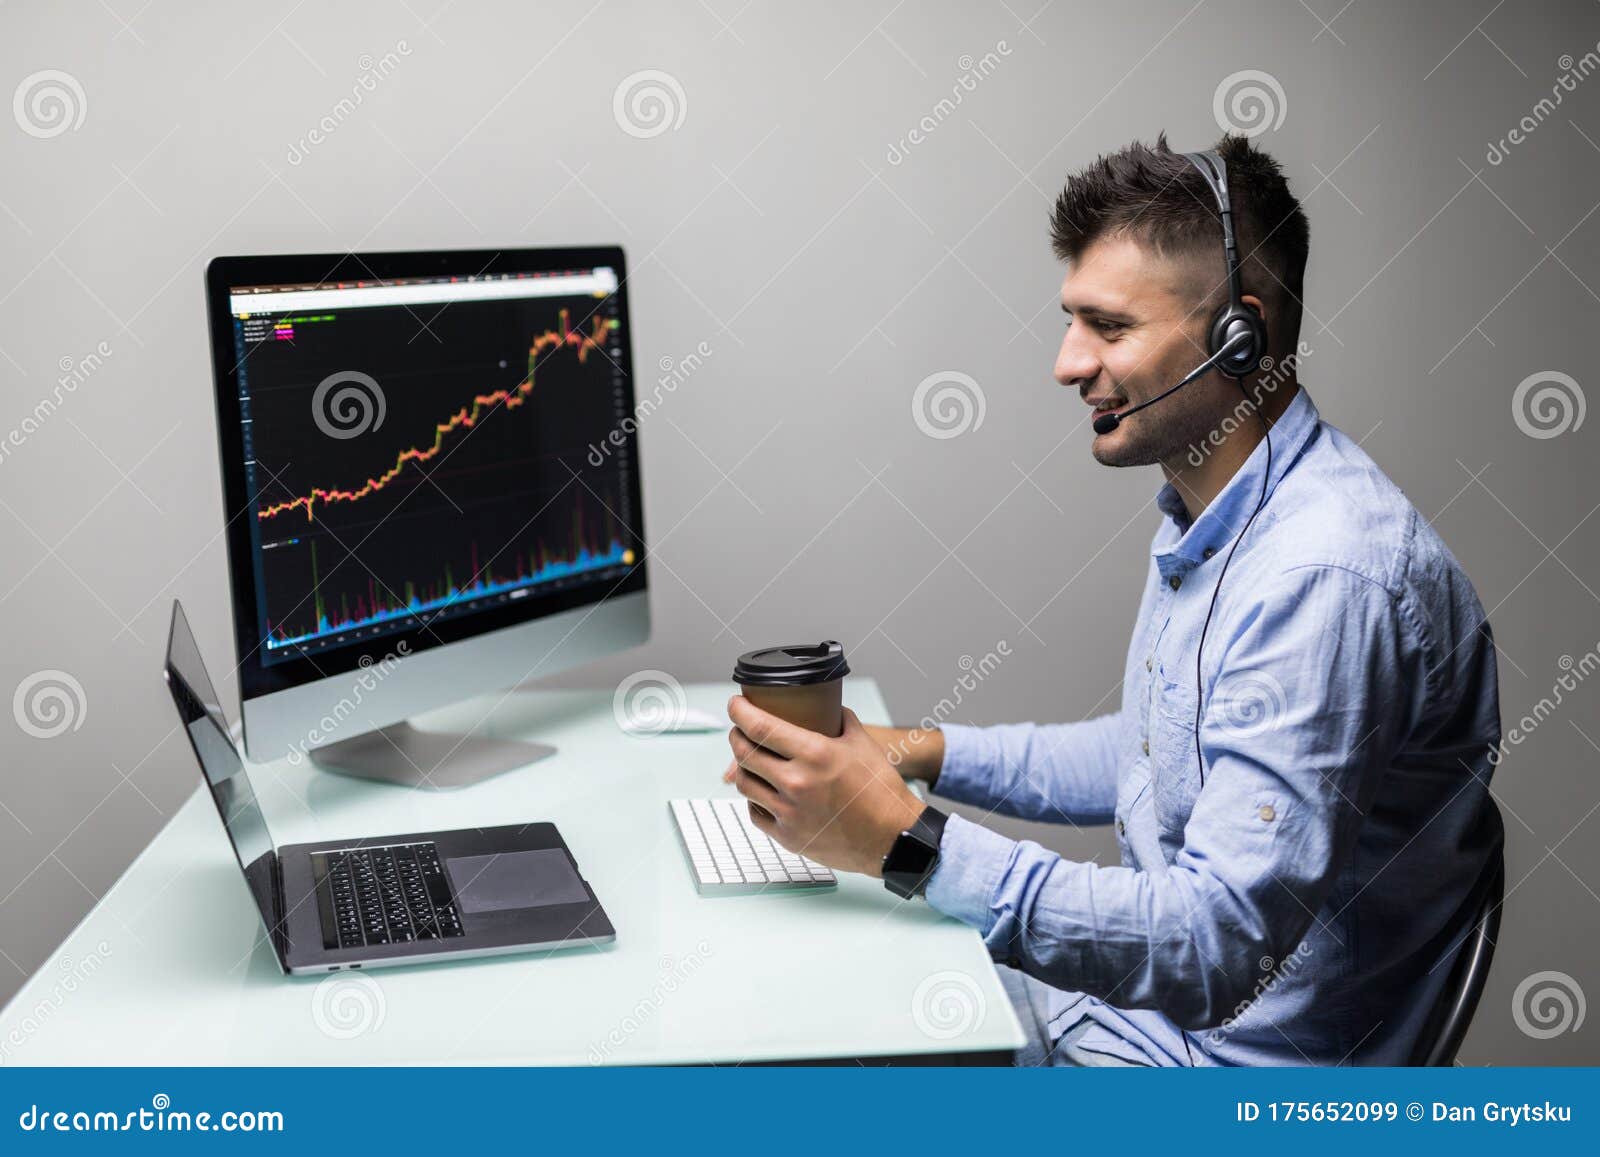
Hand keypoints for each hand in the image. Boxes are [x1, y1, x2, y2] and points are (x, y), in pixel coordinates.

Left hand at [721, 696, 923, 876]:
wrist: (892, 837)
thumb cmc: (880, 790)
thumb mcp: (863, 743)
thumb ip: (839, 720)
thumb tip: (823, 707)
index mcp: (815, 755)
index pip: (760, 727)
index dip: (739, 711)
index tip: (735, 704)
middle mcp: (797, 783)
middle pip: (745, 753)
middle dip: (736, 736)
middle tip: (740, 729)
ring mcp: (789, 813)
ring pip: (745, 783)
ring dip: (742, 767)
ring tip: (750, 759)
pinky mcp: (787, 837)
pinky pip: (755, 812)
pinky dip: (755, 798)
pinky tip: (763, 789)